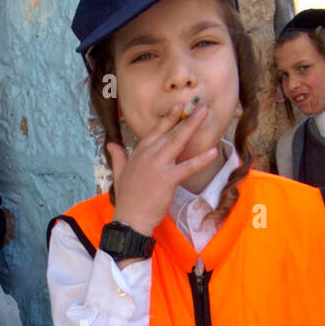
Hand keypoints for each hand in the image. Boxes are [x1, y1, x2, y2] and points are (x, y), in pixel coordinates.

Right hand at [106, 103, 216, 239]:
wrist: (130, 219)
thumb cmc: (127, 199)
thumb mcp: (119, 174)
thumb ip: (118, 157)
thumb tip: (111, 144)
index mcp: (138, 154)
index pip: (155, 132)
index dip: (167, 120)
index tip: (178, 108)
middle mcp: (148, 155)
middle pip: (169, 133)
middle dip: (184, 118)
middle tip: (199, 105)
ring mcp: (158, 166)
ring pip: (177, 142)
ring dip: (192, 127)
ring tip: (204, 114)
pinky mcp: (168, 179)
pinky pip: (188, 167)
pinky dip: (201, 159)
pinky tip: (213, 152)